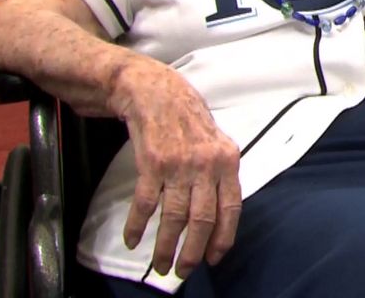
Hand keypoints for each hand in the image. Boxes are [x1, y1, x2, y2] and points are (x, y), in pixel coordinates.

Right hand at [109, 59, 242, 278]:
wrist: (155, 91)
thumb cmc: (187, 118)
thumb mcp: (216, 142)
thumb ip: (221, 173)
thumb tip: (221, 212)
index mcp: (228, 161)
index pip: (231, 208)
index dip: (223, 237)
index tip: (213, 258)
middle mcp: (207, 165)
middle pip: (202, 219)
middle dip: (193, 251)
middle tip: (183, 271)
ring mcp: (179, 165)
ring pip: (174, 217)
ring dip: (165, 246)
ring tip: (160, 264)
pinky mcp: (152, 163)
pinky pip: (146, 204)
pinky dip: (137, 226)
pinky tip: (133, 239)